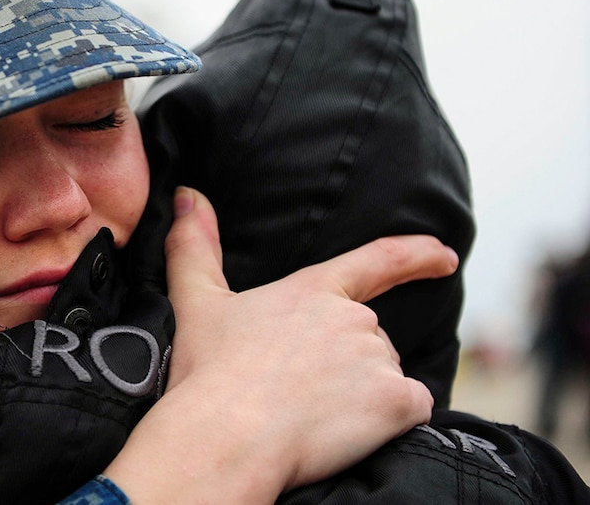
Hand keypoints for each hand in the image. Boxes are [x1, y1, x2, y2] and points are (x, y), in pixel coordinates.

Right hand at [104, 187, 458, 502]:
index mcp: (312, 291)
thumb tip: (187, 194)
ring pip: (384, 378)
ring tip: (308, 415)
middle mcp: (353, 318)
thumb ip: (194, 245)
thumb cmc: (209, 374)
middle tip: (295, 390)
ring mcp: (378, 359)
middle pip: (368, 339)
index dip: (416, 255)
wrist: (227, 438)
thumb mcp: (197, 303)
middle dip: (344, 364)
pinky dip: (386, 423)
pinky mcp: (396, 402)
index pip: (377, 260)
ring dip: (359, 397)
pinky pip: (409, 410)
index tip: (445, 255)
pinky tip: (345, 432)